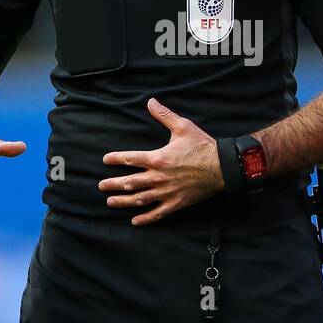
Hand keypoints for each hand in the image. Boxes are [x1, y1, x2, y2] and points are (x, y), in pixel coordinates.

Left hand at [99, 97, 224, 224]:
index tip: (105, 160)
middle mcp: (158, 177)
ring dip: (123, 202)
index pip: (130, 159)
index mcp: (157, 158)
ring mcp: (166, 192)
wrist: (222, 167)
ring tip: (110, 202)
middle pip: (129, 182)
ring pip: (139, 199)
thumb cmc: (202, 146)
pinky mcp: (176, 203)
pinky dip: (145, 218)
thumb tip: (150, 102)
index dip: (115, 159)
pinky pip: (157, 213)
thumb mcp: (182, 126)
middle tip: (101, 186)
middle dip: (113, 184)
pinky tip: (135, 221)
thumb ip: (164, 115)